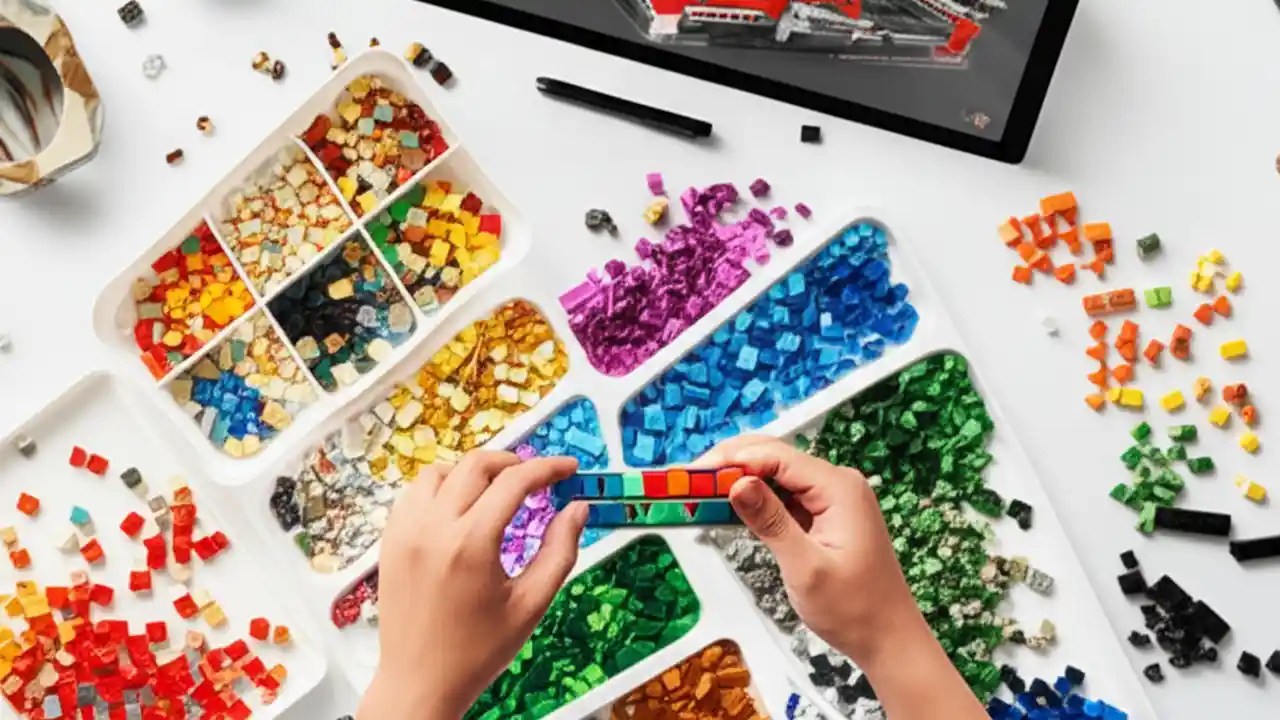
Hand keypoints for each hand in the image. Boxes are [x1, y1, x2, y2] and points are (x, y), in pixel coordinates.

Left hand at [358, 451, 586, 719]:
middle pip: (477, 465)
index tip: (567, 468)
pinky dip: (441, 487)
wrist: (419, 683)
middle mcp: (433, 528)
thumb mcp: (530, 604)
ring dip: (473, 471)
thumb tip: (577, 509)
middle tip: (536, 477)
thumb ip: (560, 551)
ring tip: (496, 490)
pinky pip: (415, 493)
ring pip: (441, 471)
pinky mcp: (390, 541)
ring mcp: (406, 532)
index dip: (547, 468)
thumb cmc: (477, 652)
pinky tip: (459, 506)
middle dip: (513, 463)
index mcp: (471, 544)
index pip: (515, 481)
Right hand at [701, 436, 985, 719]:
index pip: (776, 456)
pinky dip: (757, 499)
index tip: (693, 474)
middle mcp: (838, 484)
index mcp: (838, 488)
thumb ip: (771, 522)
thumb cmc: (853, 610)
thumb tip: (736, 483)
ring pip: (777, 475)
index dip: (732, 459)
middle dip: (731, 464)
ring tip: (700, 492)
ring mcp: (834, 499)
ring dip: (741, 480)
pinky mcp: (827, 516)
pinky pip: (786, 496)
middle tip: (688, 483)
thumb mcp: (805, 567)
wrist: (889, 639)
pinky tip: (730, 507)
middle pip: (775, 458)